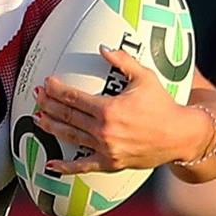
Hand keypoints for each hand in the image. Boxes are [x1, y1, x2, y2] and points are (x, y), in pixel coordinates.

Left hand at [32, 47, 213, 174]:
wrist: (179, 135)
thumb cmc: (163, 104)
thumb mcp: (145, 77)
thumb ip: (123, 61)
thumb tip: (102, 48)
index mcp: (108, 108)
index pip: (74, 98)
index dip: (57, 90)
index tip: (46, 83)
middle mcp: (103, 130)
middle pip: (68, 116)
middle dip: (49, 105)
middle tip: (36, 97)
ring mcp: (105, 148)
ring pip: (70, 137)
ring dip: (51, 128)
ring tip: (38, 119)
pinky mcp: (110, 163)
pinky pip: (83, 167)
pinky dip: (66, 167)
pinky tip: (51, 164)